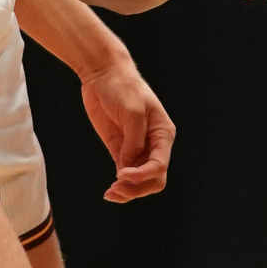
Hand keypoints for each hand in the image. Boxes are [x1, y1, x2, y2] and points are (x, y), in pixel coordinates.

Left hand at [78, 60, 173, 202]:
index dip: (143, 175)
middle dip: (138, 188)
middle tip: (117, 189)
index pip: (160, 165)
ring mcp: (136, 147)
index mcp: (163, 134)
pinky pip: (125, 173)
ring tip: (111, 193)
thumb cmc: (123, 87)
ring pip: (139, 180)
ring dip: (128, 190)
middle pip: (154, 178)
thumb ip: (133, 140)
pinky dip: (120, 184)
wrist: (104, 73)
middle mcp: (153, 144)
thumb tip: (130, 165)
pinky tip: (110, 190)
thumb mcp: (132, 112)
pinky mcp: (119, 148)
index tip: (121, 174)